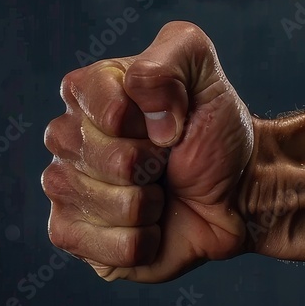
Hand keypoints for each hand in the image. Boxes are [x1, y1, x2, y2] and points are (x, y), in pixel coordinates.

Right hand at [42, 21, 253, 281]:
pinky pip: (100, 245)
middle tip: (166, 161)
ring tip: (162, 193)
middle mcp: (67, 138)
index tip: (168, 122)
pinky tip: (153, 227)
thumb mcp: (203, 73)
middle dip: (148, 161)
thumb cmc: (213, 131)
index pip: (91, 97)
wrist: (238, 191)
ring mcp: (66, 189)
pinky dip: (142, 241)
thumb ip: (169, 60)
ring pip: (100, 201)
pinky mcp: (74, 236)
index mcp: (87, 92)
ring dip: (149, 203)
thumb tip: (149, 116)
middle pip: (95, 152)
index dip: (140, 115)